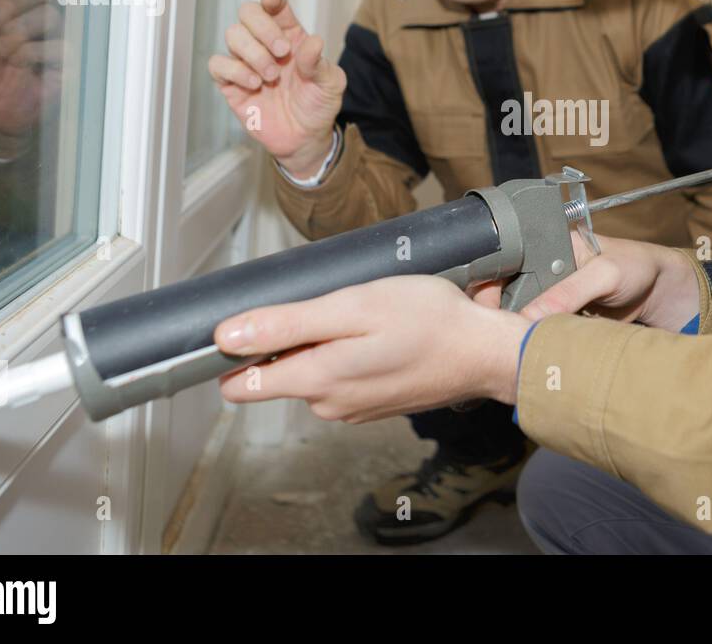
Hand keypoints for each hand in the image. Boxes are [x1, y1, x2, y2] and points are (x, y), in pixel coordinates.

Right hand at [208, 0, 345, 174]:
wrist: (305, 138)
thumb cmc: (318, 104)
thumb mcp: (330, 84)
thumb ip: (320, 63)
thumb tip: (312, 42)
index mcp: (290, 35)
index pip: (275, 6)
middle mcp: (265, 43)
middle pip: (248, 12)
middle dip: (263, 27)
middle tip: (282, 52)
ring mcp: (246, 61)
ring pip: (233, 35)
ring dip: (253, 52)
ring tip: (271, 76)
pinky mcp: (231, 83)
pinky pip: (218, 64)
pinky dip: (235, 70)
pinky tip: (254, 84)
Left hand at [215, 276, 529, 420]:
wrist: (485, 352)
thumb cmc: (429, 321)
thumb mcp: (354, 306)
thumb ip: (287, 324)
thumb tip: (226, 338)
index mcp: (317, 379)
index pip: (243, 383)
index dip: (234, 352)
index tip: (248, 324)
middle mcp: (329, 403)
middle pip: (279, 371)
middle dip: (289, 338)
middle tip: (331, 304)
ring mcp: (352, 407)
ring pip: (312, 371)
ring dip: (325, 343)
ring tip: (363, 315)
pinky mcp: (373, 403)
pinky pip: (342, 377)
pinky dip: (350, 353)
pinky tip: (378, 333)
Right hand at [516, 232, 700, 332]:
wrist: (662, 293)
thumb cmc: (637, 267)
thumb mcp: (603, 274)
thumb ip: (568, 293)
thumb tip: (529, 317)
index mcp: (546, 247)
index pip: (507, 269)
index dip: (496, 291)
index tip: (499, 314)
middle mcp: (543, 272)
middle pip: (511, 298)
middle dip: (513, 317)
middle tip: (519, 334)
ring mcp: (551, 297)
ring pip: (525, 319)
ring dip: (528, 331)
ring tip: (532, 342)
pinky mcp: (561, 319)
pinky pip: (544, 332)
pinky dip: (544, 340)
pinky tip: (545, 347)